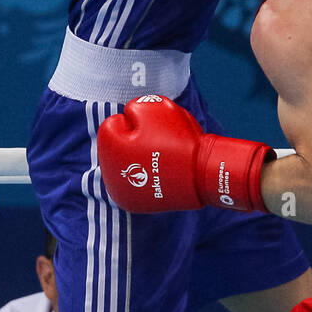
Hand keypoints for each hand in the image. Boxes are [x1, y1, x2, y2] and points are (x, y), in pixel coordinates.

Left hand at [97, 95, 273, 213]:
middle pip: (115, 147)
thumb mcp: (158, 107)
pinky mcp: (134, 204)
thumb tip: (127, 116)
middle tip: (157, 143)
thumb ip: (135, 107)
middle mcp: (109, 173)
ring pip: (123, 166)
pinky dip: (144, 177)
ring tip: (160, 158)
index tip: (152, 129)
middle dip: (132, 141)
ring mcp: (120, 191)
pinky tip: (159, 173)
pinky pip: (133, 183)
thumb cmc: (180, 138)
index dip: (134, 122)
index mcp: (110, 146)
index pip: (112, 125)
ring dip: (136, 159)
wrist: (203, 173)